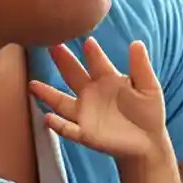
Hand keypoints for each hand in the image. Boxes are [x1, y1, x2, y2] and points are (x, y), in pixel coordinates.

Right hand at [29, 38, 167, 161]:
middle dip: (62, 61)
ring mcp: (86, 113)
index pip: (96, 61)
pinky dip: (57, 124)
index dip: (92, 51)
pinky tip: (47, 117)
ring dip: (47, 94)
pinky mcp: (85, 133)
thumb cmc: (148, 113)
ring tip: (33, 84)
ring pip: (61, 102)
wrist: (148, 143)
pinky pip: (68, 128)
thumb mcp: (149, 88)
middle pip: (73, 74)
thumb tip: (137, 42)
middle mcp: (91, 93)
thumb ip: (141, 67)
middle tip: (50, 45)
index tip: (87, 39)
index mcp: (107, 79)